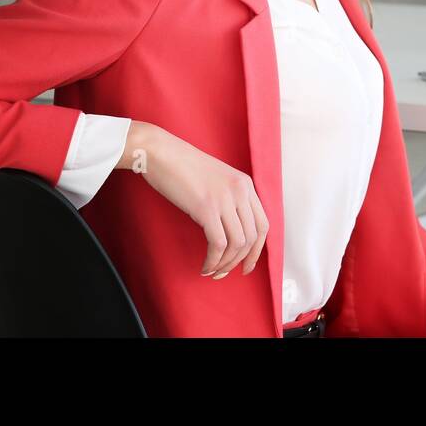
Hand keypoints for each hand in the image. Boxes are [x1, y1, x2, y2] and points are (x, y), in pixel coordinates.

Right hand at [121, 121, 269, 279]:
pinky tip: (204, 266)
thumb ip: (229, 199)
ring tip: (212, 271)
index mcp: (245, 184)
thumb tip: (231, 231)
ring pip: (237, 244)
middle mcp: (240, 191)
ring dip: (225, 264)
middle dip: (240, 261)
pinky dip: (213, 260)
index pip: (263, 224)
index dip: (258, 250)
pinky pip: (218, 244)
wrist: (161, 152)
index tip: (247, 265)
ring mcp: (224, 199)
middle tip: (225, 273)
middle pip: (252, 237)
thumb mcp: (216, 180)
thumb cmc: (183, 167)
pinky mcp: (206, 208)